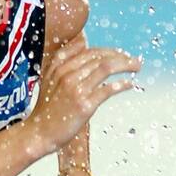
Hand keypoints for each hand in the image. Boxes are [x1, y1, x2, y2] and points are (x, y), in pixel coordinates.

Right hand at [31, 39, 141, 153]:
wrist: (38, 134)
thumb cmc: (46, 110)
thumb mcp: (49, 79)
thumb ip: (63, 60)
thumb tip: (83, 41)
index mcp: (59, 66)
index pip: (89, 51)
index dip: (108, 50)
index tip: (120, 54)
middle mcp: (67, 74)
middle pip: (100, 57)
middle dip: (121, 56)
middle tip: (133, 60)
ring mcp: (76, 89)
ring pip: (106, 68)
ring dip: (126, 65)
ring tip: (137, 67)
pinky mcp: (84, 105)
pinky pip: (107, 89)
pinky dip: (121, 85)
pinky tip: (130, 84)